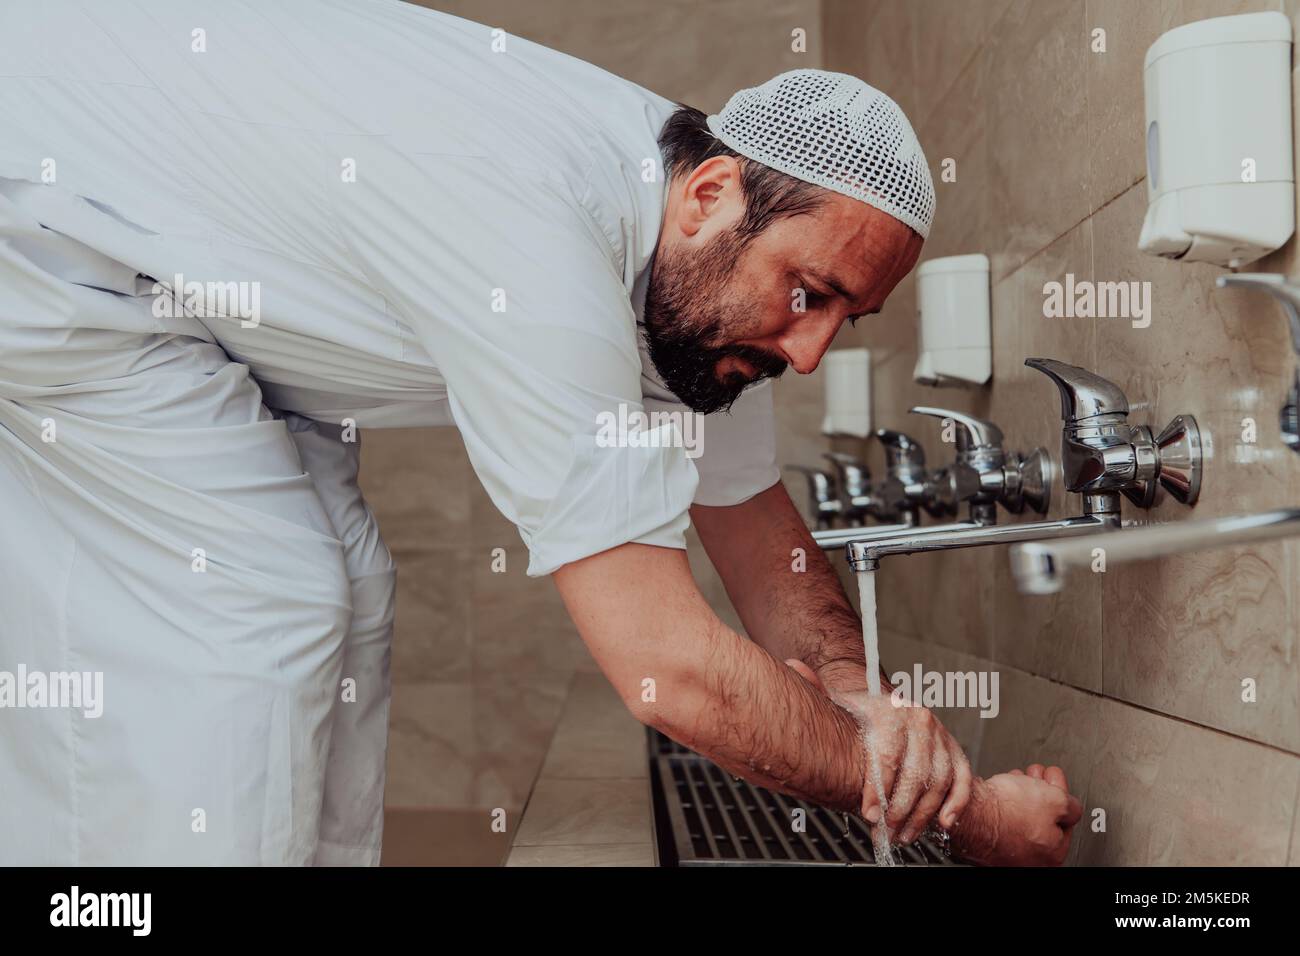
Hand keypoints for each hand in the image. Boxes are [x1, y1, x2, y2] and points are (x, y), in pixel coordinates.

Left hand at [785, 660, 972, 843]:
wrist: (895, 710)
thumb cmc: (865, 716)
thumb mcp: (842, 704)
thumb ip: (818, 691)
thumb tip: (794, 667)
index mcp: (891, 710)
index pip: (887, 754)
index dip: (877, 788)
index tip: (868, 812)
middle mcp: (920, 721)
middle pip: (914, 774)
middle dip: (898, 810)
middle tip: (884, 833)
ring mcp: (941, 737)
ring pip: (938, 782)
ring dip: (922, 815)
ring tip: (903, 835)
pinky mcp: (956, 751)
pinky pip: (963, 780)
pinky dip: (956, 804)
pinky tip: (943, 823)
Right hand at [951, 764, 1083, 865]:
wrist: (969, 811)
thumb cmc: (1008, 812)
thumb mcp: (1057, 801)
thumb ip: (1072, 805)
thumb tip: (1072, 806)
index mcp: (1052, 854)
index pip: (1065, 820)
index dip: (1061, 793)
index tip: (1055, 779)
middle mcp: (1028, 859)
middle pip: (1042, 819)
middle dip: (1041, 792)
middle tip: (1038, 775)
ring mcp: (1005, 850)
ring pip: (1020, 816)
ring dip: (1022, 793)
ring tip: (1018, 777)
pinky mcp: (984, 839)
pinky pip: (1000, 818)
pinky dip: (1004, 801)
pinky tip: (1002, 788)